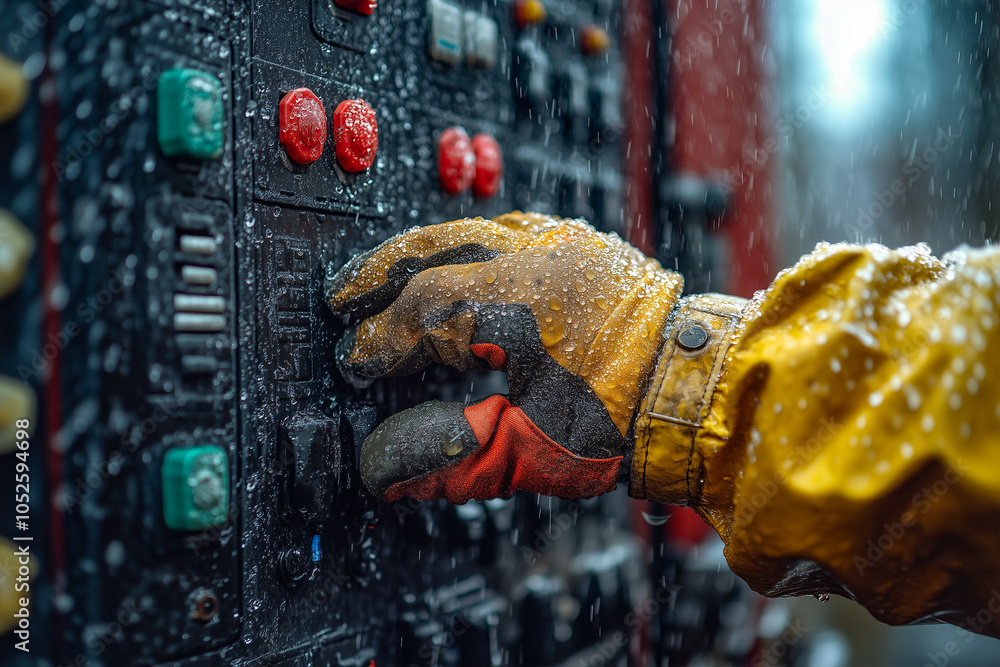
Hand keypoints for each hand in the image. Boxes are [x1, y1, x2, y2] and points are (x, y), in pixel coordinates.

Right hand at [327, 213, 682, 502]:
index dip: (380, 337)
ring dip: (420, 252)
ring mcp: (563, 245)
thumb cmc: (627, 423)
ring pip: (470, 229)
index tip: (356, 360)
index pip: (422, 310)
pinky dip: (470, 244)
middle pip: (433, 251)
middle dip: (379, 274)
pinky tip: (455, 258)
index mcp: (518, 306)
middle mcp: (537, 261)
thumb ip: (450, 456)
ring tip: (385, 273)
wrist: (696, 391)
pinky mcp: (584, 246)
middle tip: (342, 296)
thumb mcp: (530, 449)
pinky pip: (509, 229)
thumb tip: (386, 467)